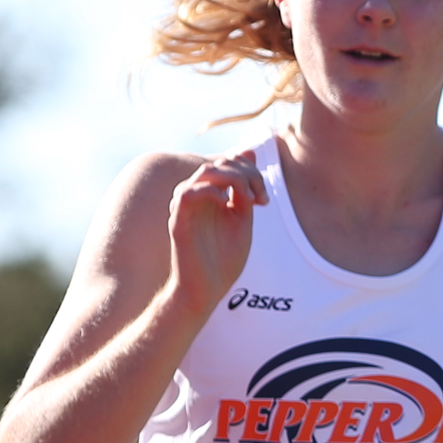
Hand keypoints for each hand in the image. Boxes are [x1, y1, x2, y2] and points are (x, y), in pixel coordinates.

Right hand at [167, 151, 266, 310]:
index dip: (251, 171)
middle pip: (220, 164)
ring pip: (205, 172)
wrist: (207, 290)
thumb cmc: (223, 260)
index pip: (228, 163)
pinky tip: (225, 203)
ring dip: (232, 179)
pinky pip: (186, 193)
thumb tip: (250, 152)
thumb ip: (246, 189)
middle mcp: (197, 198)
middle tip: (260, 199)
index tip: (264, 200)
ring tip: (247, 199)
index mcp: (212, 195)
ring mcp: (186, 208)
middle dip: (247, 175)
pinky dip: (209, 191)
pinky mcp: (178, 222)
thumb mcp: (242, 218)